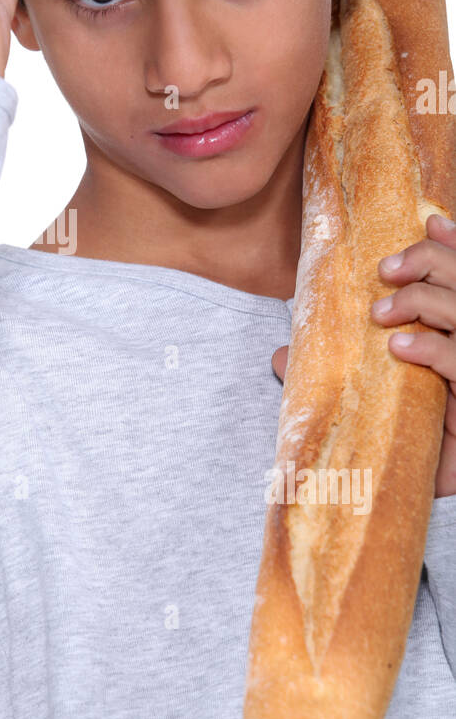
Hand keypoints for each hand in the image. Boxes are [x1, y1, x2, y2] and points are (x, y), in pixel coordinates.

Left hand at [271, 212, 455, 496]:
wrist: (421, 497)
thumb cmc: (403, 443)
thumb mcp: (365, 400)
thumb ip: (331, 374)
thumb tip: (281, 355)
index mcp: (455, 332)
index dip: (454, 242)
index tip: (427, 221)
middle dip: (431, 261)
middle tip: (385, 271)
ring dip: (423, 301)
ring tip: (380, 316)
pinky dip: (431, 347)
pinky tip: (400, 347)